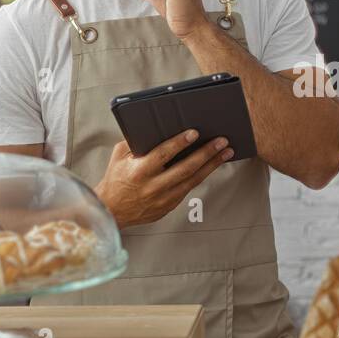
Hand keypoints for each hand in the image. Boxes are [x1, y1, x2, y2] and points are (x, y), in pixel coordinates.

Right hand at [94, 129, 232, 226]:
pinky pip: (189, 188)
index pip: (163, 154)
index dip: (179, 143)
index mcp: (140, 171)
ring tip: (226, 152)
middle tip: (222, 142)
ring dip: (212, 165)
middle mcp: (153, 186)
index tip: (194, 133)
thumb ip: (136, 142)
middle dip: (206, 153)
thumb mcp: (119, 156)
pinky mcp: (169, 206)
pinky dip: (202, 175)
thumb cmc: (115, 179)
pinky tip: (213, 165)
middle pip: (185, 168)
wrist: (112, 210)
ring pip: (193, 180)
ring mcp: (163, 198)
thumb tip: (156, 127)